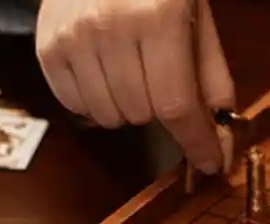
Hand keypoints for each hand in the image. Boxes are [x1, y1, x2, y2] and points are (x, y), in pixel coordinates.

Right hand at [35, 0, 233, 173]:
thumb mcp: (195, 12)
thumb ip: (210, 73)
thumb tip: (222, 131)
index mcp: (158, 16)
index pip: (178, 104)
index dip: (197, 141)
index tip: (210, 163)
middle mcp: (111, 28)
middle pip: (143, 114)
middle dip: (160, 107)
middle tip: (159, 74)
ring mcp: (73, 38)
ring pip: (109, 117)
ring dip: (127, 107)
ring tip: (129, 70)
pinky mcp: (47, 48)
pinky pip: (76, 106)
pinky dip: (95, 100)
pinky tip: (103, 70)